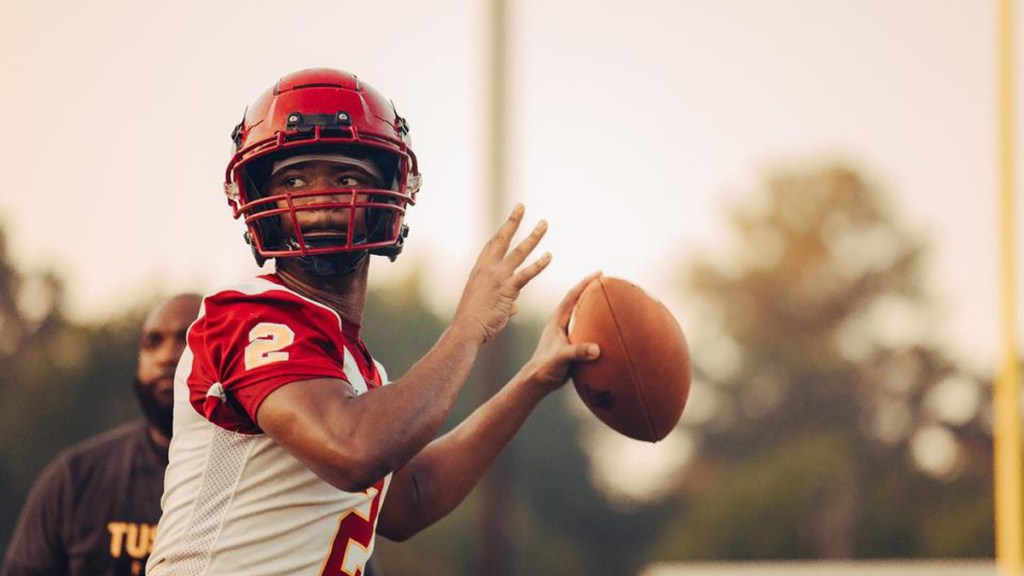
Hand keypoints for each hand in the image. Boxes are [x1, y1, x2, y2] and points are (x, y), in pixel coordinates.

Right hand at [453, 204, 551, 343]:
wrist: (466, 329)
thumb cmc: (474, 321)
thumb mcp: (485, 305)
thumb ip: (504, 302)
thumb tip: (515, 307)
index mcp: (480, 270)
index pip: (492, 245)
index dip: (502, 230)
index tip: (510, 218)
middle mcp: (488, 269)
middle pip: (503, 239)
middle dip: (513, 221)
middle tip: (521, 206)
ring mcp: (498, 277)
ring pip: (519, 252)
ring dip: (533, 236)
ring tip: (544, 224)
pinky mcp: (507, 289)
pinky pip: (526, 273)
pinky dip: (539, 264)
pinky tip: (549, 256)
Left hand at [521, 272, 602, 393]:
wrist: (538, 381)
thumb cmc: (544, 367)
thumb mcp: (561, 357)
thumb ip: (577, 352)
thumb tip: (596, 349)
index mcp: (558, 320)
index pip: (573, 295)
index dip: (586, 282)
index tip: (600, 272)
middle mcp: (562, 323)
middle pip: (579, 300)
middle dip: (592, 290)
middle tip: (608, 282)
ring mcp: (567, 332)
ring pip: (584, 315)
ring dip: (595, 307)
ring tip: (611, 301)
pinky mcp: (572, 343)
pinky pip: (588, 329)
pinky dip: (598, 326)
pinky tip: (610, 329)